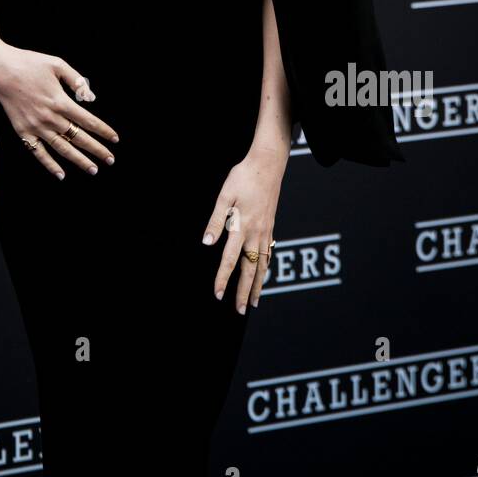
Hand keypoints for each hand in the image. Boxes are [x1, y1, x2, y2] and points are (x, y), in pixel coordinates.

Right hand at [0, 41, 119, 178]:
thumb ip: (77, 80)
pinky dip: (50, 165)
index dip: (103, 131)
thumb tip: (91, 98)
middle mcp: (50, 117)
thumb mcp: (57, 64)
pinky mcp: (23, 132)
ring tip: (93, 169)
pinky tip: (61, 174)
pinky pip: (38, 153)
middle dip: (97, 150)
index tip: (115, 139)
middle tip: (110, 160)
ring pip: (62, 148)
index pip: (88, 121)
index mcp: (60, 101)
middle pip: (78, 137)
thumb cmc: (30, 64)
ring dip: (79, 160)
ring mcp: (36, 127)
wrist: (0, 71)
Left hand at [201, 144, 286, 312]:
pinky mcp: (271, 227)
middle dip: (244, 291)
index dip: (222, 278)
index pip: (230, 259)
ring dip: (257, 285)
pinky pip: (268, 255)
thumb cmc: (243, 178)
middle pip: (250, 269)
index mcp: (242, 226)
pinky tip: (262, 277)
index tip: (217, 294)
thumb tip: (207, 243)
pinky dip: (265, 270)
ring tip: (253, 302)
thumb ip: (216, 221)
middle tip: (241, 311)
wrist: (268, 165)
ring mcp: (266, 232)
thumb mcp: (224, 196)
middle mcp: (256, 233)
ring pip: (262, 265)